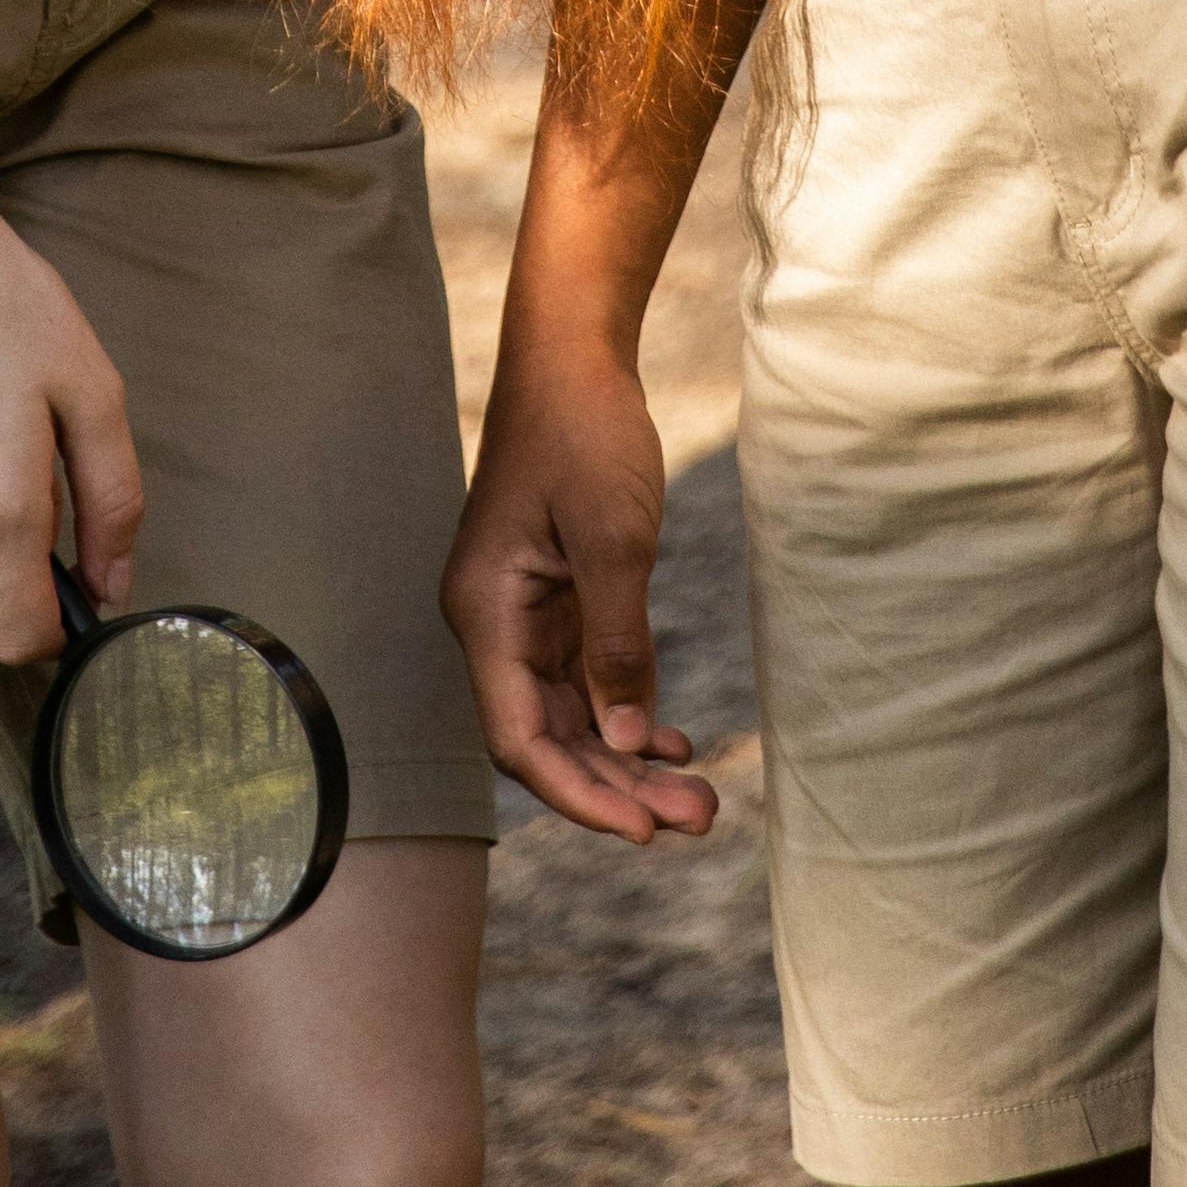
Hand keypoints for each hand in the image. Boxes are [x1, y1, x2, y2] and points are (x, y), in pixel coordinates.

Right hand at [447, 335, 719, 841]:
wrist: (575, 356)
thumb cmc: (585, 431)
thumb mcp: (614, 538)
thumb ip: (617, 641)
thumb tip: (625, 739)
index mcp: (485, 613)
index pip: (520, 738)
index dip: (579, 794)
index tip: (647, 830)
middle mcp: (493, 624)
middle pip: (547, 739)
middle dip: (617, 789)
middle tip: (701, 820)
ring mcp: (522, 615)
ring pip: (570, 716)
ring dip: (627, 761)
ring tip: (699, 798)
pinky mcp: (553, 601)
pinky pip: (584, 679)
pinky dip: (626, 713)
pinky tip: (671, 741)